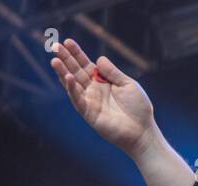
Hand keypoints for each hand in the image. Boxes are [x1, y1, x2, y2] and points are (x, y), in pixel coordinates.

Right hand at [50, 38, 156, 158]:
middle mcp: (94, 90)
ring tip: (55, 60)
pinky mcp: (89, 114)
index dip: (77, 54)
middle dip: (66, 59)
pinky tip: (68, 77)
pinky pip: (78, 100)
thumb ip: (113, 72)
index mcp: (103, 82)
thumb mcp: (128, 85)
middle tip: (55, 46)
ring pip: (73, 85)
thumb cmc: (138, 108)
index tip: (67, 41)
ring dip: (63, 73)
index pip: (86, 64)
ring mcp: (90, 102)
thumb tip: (99, 59)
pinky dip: (72, 89)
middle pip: (76, 72)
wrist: (142, 131)